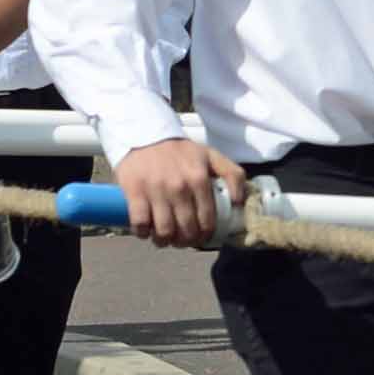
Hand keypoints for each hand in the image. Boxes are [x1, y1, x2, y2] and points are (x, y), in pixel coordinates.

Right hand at [110, 137, 238, 249]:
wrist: (146, 133)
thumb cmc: (180, 150)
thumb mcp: (211, 156)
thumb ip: (233, 174)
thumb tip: (238, 202)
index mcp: (200, 179)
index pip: (207, 221)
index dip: (204, 236)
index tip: (199, 238)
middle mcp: (179, 186)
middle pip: (186, 230)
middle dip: (185, 241)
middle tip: (181, 240)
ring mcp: (156, 190)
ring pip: (164, 231)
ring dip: (164, 241)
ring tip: (164, 239)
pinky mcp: (134, 191)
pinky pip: (140, 223)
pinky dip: (142, 232)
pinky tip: (145, 231)